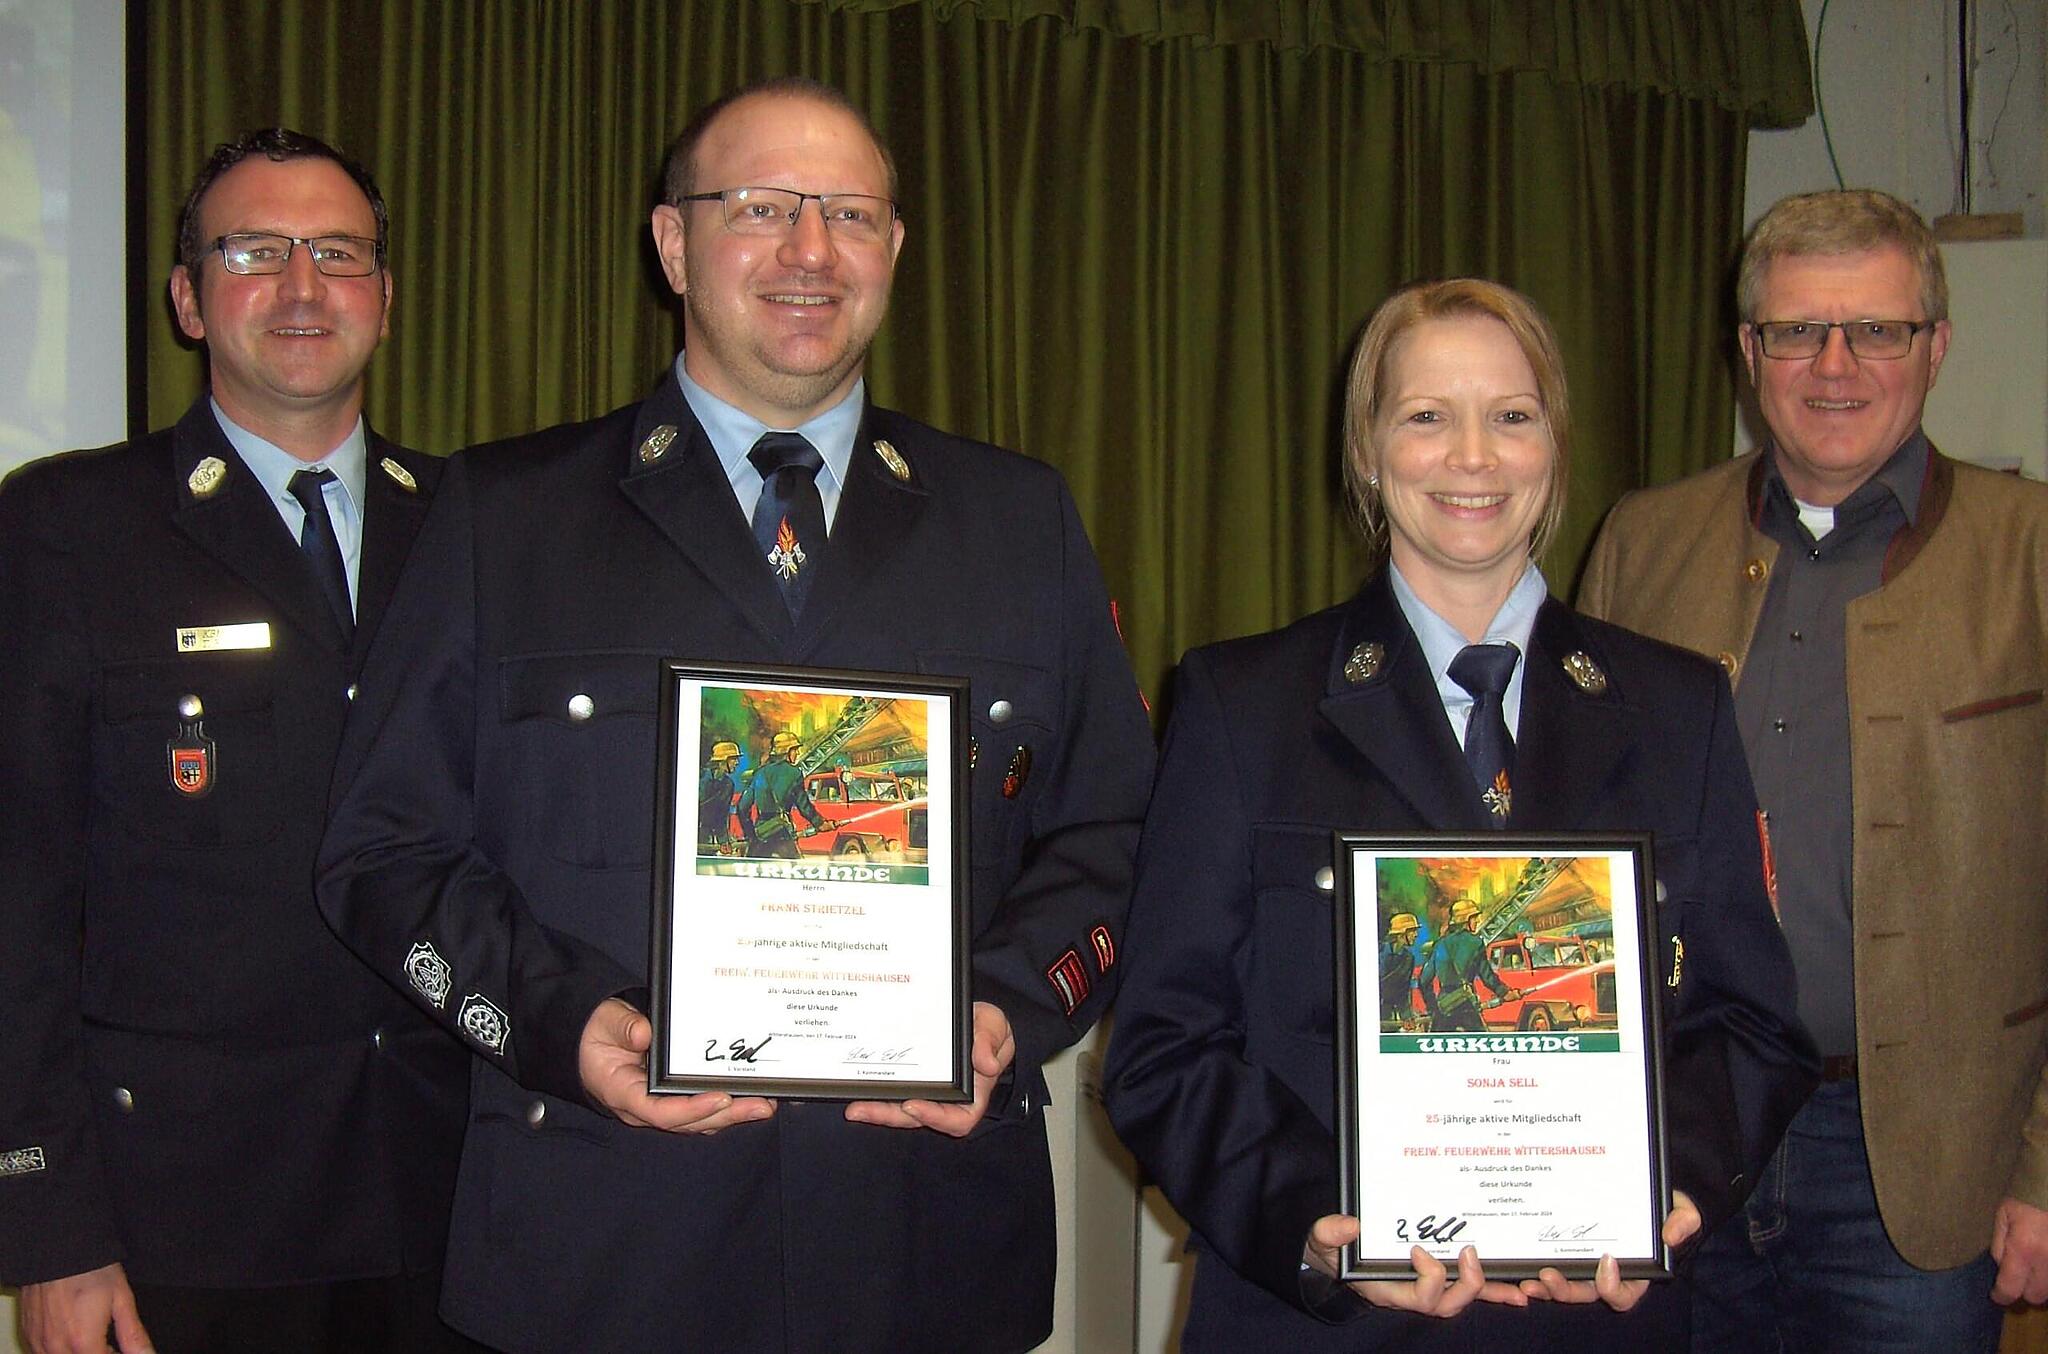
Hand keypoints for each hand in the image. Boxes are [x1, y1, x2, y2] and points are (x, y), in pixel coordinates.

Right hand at [21, 1263, 151, 1353]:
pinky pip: (43, 1351)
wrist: (57, 1249)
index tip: (120, 1347)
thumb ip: (133, 1334)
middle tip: (109, 1341)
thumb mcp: (121, 1299)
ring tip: (91, 1332)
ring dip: (78, 1351)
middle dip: (97, 1353)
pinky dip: (60, 1347)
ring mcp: (38, 1342)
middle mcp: (56, 1348)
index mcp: (82, 1343)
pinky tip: (72, 1328)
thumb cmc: (90, 1271)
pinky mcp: (28, 1333)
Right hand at [578, 997, 773, 1133]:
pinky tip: (751, 1099)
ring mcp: (659, 1106)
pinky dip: (726, 1107)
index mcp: (622, 1092)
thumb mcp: (604, 1022)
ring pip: (697, 1120)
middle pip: (687, 1121)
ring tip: (765, 1105)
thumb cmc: (597, 1033)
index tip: (719, 1099)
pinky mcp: (672, 1099)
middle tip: (760, 1106)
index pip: (657, 1110)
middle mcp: (643, 1107)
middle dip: (725, 1115)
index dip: (690, 1109)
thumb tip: (645, 1033)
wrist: (589, 1041)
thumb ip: (622, 1026)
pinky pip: (700, 1110)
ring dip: (731, 1115)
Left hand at [844, 1001, 1016, 1136]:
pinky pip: (893, 1092)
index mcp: (972, 1095)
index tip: (912, 1105)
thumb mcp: (994, 1027)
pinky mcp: (911, 1081)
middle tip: (861, 1109)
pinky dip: (875, 1093)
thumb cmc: (988, 1028)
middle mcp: (946, 1100)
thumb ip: (989, 1043)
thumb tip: (988, 1065)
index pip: (957, 1119)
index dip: (935, 1118)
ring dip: (877, 1109)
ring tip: (853, 1107)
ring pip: (900, 1110)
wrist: (974, 1020)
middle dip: (889, 1115)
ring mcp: (926, 1092)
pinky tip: (855, 1088)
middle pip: (917, 1118)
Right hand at [1304, 1215, 1524, 1315]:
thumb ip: (1329, 1232)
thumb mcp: (1321, 1238)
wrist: (1332, 1251)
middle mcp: (1409, 1294)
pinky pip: (1466, 1288)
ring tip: (1520, 1288)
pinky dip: (1492, 1291)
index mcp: (1386, 1289)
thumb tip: (1350, 1225)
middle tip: (1470, 1253)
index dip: (1429, 1276)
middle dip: (1467, 1285)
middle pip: (1447, 1305)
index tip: (1421, 1248)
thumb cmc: (1329, 1247)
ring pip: (1462, 1299)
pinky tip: (1518, 1289)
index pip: (1419, 1296)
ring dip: (1491, 1292)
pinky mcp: (1435, 1277)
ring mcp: (1424, 1287)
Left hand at [1518, 1189, 1699, 1309]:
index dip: (1613, 1285)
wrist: (1647, 1190)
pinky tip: (1519, 1266)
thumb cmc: (1665, 1204)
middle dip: (1565, 1290)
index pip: (1623, 1294)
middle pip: (1586, 1294)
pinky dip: (1535, 1270)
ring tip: (1527, 1279)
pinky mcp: (1566, 1250)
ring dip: (1545, 1287)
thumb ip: (1684, 1220)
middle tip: (1547, 1276)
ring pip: (1563, 1285)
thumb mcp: (1683, 1209)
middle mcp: (1606, 1274)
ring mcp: (1585, 1264)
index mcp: (1635, 1272)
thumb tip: (1670, 1235)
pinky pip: (1550, 1266)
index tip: (1607, 1260)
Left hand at [1991, 1196, 2047, 1303]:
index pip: (2010, 1288)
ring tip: (2032, 1268)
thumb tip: (2001, 1268)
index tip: (1996, 1295)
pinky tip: (2043, 1261)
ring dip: (2040, 1285)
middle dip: (2023, 1290)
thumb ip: (1999, 1246)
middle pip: (2035, 1296)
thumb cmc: (2025, 1197)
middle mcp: (2047, 1261)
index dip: (2001, 1295)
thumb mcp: (2002, 1216)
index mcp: (2023, 1249)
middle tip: (2016, 1278)